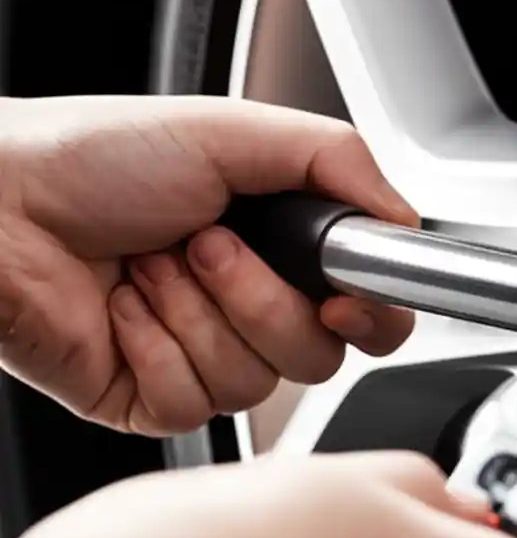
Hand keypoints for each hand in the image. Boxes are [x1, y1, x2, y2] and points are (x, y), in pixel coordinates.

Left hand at [0, 95, 419, 434]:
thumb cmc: (92, 159)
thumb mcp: (234, 132)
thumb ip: (339, 161)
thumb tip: (403, 219)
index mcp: (281, 248)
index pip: (370, 313)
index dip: (369, 315)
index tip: (341, 295)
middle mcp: (249, 306)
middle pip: (320, 355)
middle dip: (259, 297)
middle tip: (205, 244)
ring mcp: (201, 357)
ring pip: (256, 384)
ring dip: (197, 315)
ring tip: (151, 266)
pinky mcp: (152, 400)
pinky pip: (192, 405)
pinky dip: (155, 349)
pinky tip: (121, 311)